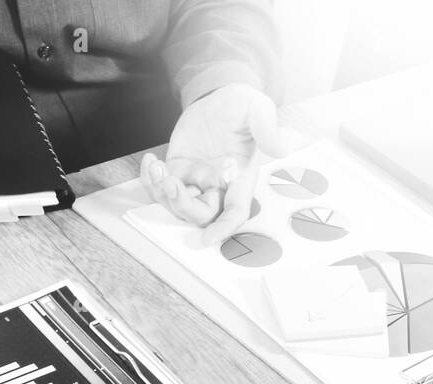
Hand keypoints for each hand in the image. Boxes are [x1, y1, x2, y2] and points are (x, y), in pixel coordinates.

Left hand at [139, 83, 286, 245]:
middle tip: (170, 180)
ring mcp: (196, 180)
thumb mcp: (257, 110)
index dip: (222, 228)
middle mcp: (218, 186)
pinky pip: (161, 187)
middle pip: (200, 215)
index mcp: (240, 179)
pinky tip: (150, 162)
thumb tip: (282, 147)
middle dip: (182, 204)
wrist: (220, 97)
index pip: (234, 213)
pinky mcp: (178, 170)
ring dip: (162, 192)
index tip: (208, 238)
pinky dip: (150, 180)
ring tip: (157, 166)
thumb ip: (267, 129)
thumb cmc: (243, 107)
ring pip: (176, 205)